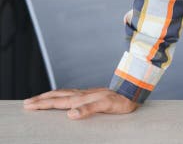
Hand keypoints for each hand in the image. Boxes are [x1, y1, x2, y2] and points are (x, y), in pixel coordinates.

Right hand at [23, 88, 137, 118]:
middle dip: (41, 99)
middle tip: (26, 103)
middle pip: (57, 95)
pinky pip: (70, 94)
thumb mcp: (106, 106)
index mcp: (82, 98)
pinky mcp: (91, 94)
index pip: (57, 101)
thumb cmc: (121, 100)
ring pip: (63, 93)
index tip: (29, 105)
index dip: (43, 104)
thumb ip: (88, 109)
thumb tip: (70, 114)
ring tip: (39, 98)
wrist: (133, 91)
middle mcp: (81, 94)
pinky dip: (60, 95)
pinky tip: (61, 97)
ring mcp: (86, 93)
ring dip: (49, 96)